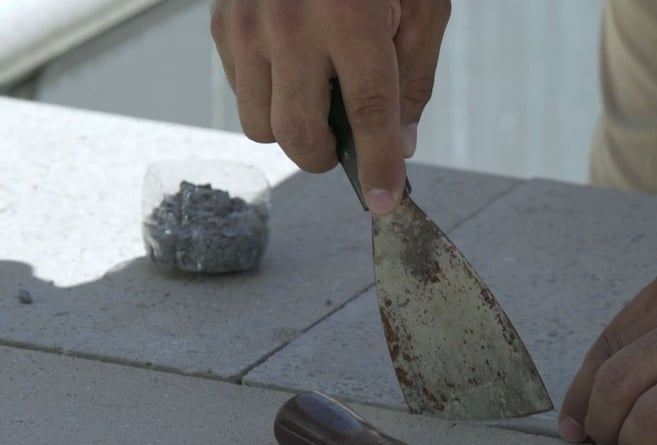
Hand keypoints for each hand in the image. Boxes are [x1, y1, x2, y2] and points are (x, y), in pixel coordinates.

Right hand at [211, 0, 450, 213]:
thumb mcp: (422, 8)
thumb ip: (412, 80)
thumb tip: (400, 146)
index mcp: (350, 20)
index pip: (367, 115)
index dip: (378, 166)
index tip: (387, 201)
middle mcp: (291, 25)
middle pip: (298, 137)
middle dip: (326, 156)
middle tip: (349, 142)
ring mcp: (248, 24)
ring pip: (261, 125)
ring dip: (294, 126)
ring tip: (320, 91)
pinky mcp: (222, 23)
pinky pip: (242, 93)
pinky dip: (271, 94)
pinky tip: (295, 63)